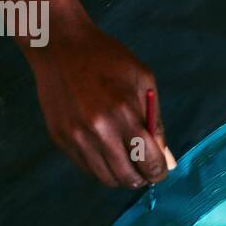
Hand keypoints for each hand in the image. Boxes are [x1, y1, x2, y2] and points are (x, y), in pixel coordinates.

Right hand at [24, 13, 170, 188]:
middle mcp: (98, 130)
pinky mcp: (60, 138)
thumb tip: (166, 159)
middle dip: (142, 178)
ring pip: (105, 178)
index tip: (161, 171)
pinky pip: (86, 167)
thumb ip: (155, 121)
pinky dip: (101, 167)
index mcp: (124, 114)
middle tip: (146, 170)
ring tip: (128, 163)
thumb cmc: (108, 59)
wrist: (60, 46)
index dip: (158, 172)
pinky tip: (107, 152)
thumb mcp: (143, 81)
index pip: (148, 161)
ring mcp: (76, 137)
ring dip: (121, 176)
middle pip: (127, 177)